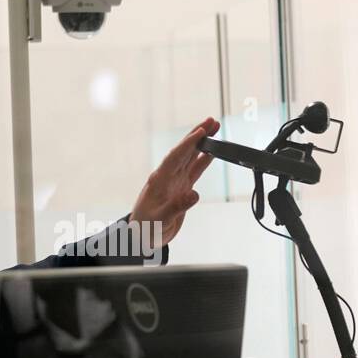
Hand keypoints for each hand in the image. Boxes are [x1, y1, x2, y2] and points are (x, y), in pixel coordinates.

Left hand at [130, 116, 219, 252]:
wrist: (143, 236)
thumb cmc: (147, 227)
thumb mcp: (160, 219)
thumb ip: (177, 206)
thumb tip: (194, 194)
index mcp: (160, 180)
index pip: (176, 157)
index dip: (189, 144)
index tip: (202, 132)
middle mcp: (168, 176)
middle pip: (184, 151)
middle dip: (197, 135)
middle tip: (211, 121)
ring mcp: (175, 181)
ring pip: (190, 157)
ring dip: (202, 143)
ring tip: (214, 130)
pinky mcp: (182, 188)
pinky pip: (194, 170)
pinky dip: (203, 160)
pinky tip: (211, 152)